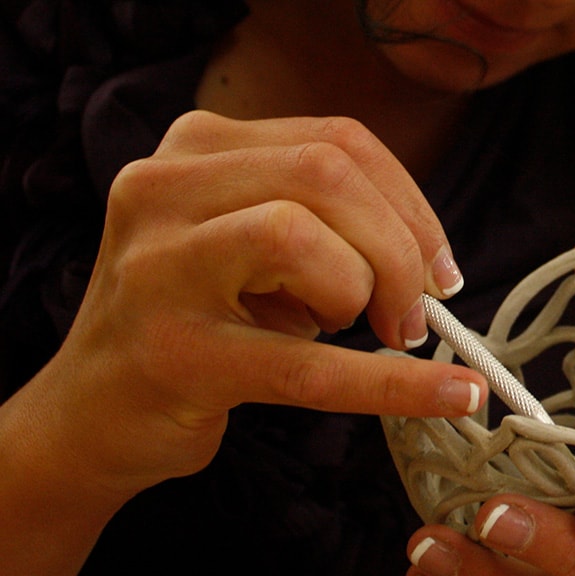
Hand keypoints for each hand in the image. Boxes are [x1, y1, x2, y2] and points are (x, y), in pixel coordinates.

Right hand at [43, 111, 484, 496]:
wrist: (95, 409)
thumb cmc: (197, 320)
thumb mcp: (250, 241)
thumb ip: (327, 220)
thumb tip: (433, 262)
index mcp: (196, 148)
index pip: (338, 143)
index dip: (410, 205)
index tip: (438, 267)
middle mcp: (164, 189)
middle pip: (326, 175)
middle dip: (398, 248)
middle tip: (411, 314)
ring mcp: (160, 268)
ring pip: (303, 238)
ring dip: (364, 292)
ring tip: (357, 335)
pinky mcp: (176, 355)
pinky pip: (311, 367)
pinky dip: (398, 385)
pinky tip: (456, 394)